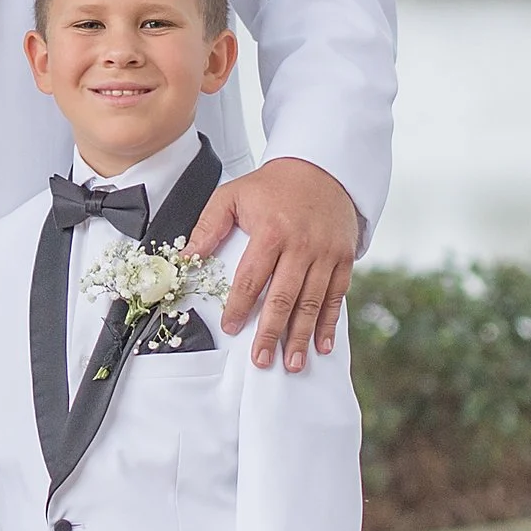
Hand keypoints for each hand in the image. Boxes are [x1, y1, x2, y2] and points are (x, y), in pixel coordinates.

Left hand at [192, 156, 361, 372]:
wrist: (321, 168)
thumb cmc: (272, 186)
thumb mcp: (233, 195)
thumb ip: (208, 226)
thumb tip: (187, 257)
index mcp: (272, 231)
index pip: (251, 278)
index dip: (240, 306)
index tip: (231, 328)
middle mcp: (302, 245)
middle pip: (284, 297)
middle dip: (272, 332)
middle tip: (261, 359)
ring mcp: (326, 253)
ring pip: (312, 303)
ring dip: (301, 336)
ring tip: (291, 363)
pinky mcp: (344, 257)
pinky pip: (337, 296)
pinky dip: (329, 323)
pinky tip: (321, 345)